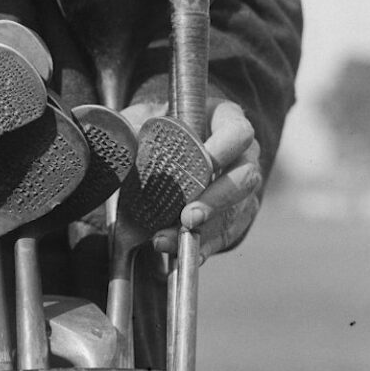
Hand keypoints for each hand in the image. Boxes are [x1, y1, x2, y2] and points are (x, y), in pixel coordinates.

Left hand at [121, 98, 261, 262]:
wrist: (172, 147)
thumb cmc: (164, 127)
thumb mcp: (148, 116)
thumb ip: (138, 123)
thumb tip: (124, 138)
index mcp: (226, 122)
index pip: (239, 132)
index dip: (227, 146)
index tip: (207, 159)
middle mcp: (242, 156)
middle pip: (245, 178)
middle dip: (217, 200)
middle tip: (189, 215)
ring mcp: (241, 189)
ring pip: (235, 212)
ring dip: (204, 230)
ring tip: (167, 239)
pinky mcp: (233, 217)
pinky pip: (224, 236)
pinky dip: (201, 248)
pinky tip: (179, 254)